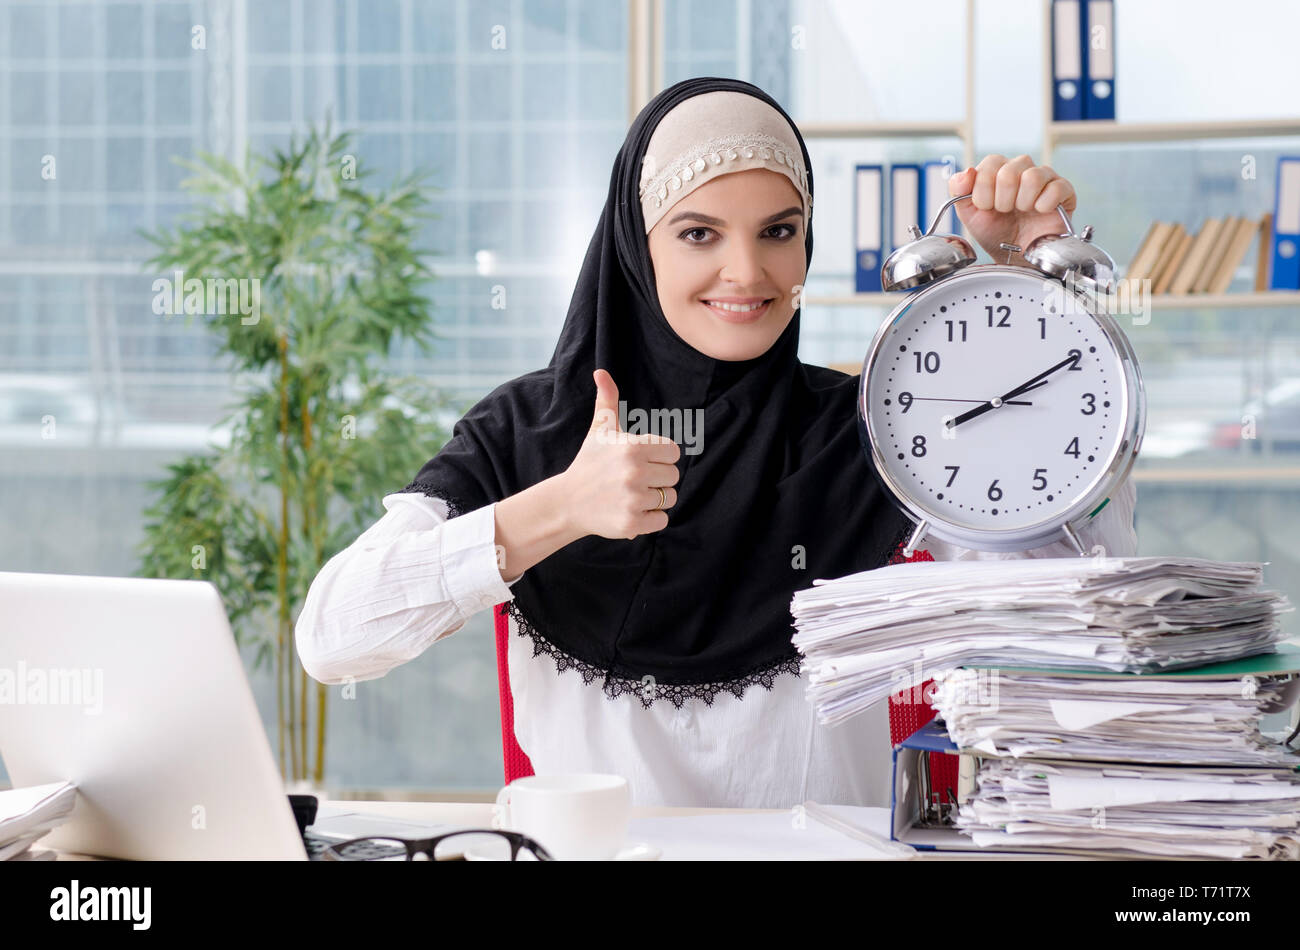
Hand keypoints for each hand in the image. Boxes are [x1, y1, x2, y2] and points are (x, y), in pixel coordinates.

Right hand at [560, 369, 681, 540]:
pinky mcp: (631, 523)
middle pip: (673, 476)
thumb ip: (607, 399)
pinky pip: (662, 520)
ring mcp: (633, 499)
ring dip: (654, 499)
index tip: (640, 461)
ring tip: (630, 495)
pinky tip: (629, 511)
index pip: (673, 452)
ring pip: (669, 498)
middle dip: (657, 478)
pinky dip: (649, 519)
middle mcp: (634, 471)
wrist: (567, 502)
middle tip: (632, 480)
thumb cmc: (590, 462)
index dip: (659, 457)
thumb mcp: (599, 429)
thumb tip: (601, 372)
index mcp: (633, 446)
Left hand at [946, 154, 1077, 264]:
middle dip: (1002, 200)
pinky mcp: (1064, 191)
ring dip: (1022, 202)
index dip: (985, 190)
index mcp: (998, 170)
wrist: (1015, 257)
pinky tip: (1040, 213)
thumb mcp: (969, 214)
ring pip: (1032, 176)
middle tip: (1005, 212)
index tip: (987, 207)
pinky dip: (1044, 205)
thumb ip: (958, 190)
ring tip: (1022, 212)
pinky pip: (1056, 187)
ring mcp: (1045, 178)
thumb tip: (966, 172)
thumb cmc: (995, 233)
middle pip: (1009, 170)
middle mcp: (1022, 169)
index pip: (991, 163)